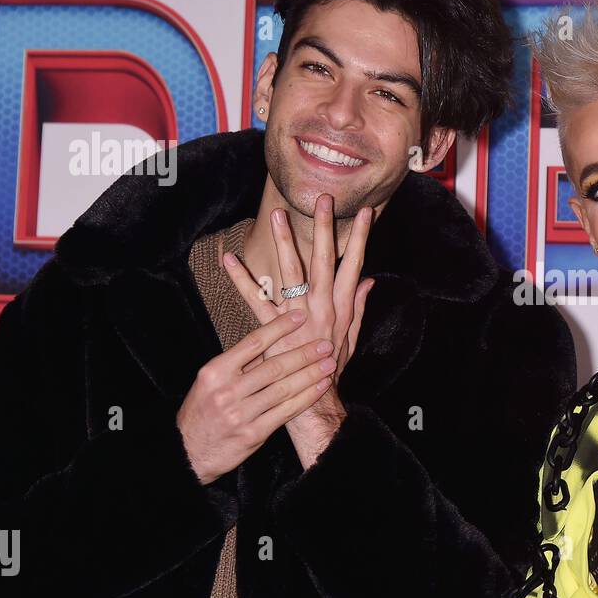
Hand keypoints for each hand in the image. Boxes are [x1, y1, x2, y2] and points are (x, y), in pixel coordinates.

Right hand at [175, 310, 337, 484]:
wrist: (188, 451)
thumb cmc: (202, 411)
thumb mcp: (210, 381)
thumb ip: (238, 363)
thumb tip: (269, 340)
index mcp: (216, 371)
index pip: (253, 343)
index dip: (279, 328)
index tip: (299, 317)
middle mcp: (228, 391)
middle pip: (274, 366)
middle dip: (304, 353)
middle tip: (324, 344)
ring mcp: (241, 413)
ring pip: (284, 389)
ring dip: (311, 374)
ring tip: (329, 363)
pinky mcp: (253, 433)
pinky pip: (286, 411)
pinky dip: (307, 397)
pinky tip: (320, 387)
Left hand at [222, 194, 373, 418]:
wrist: (314, 399)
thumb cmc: (333, 366)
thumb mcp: (352, 335)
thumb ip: (359, 305)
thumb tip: (369, 281)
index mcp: (342, 306)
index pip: (355, 263)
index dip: (361, 236)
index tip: (366, 211)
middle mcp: (322, 306)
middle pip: (324, 260)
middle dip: (325, 228)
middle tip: (323, 199)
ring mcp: (297, 315)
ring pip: (291, 271)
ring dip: (284, 241)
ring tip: (276, 215)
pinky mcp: (273, 328)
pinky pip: (255, 298)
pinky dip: (241, 279)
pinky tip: (229, 259)